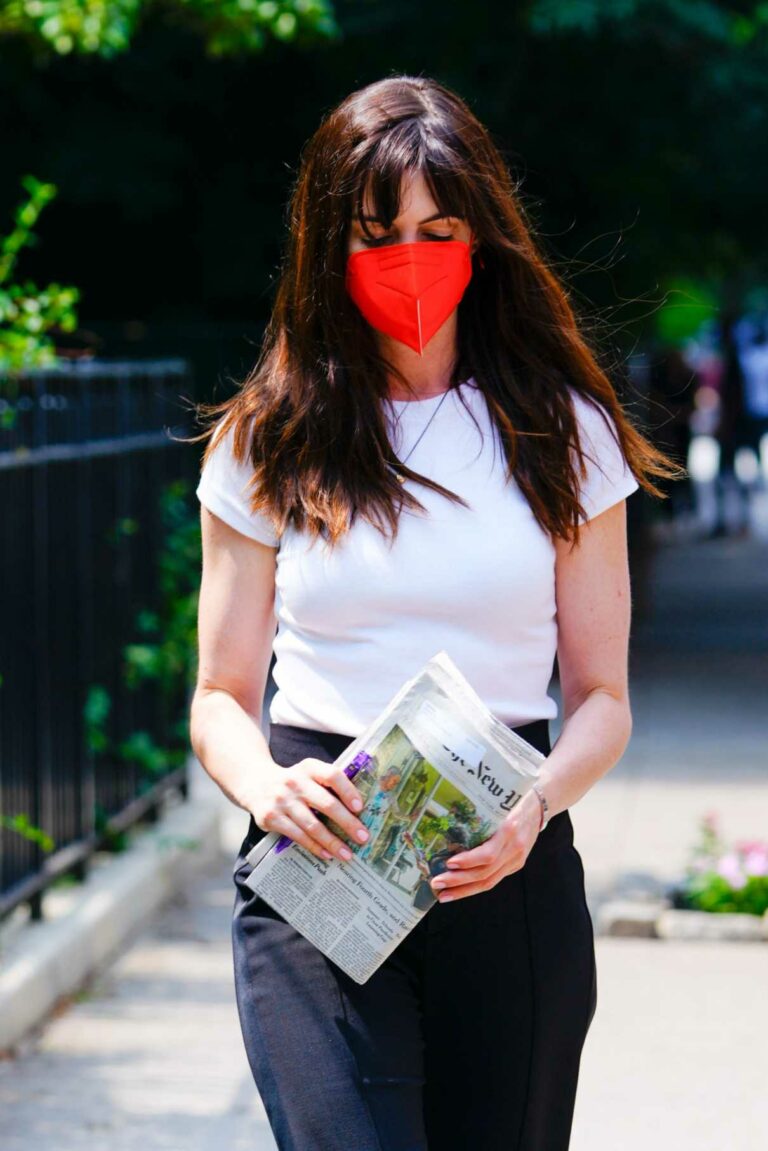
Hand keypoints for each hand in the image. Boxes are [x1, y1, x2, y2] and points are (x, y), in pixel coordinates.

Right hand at [248, 758, 370, 862]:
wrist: (256, 783)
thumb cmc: (294, 782)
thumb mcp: (308, 774)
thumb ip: (329, 784)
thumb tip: (360, 810)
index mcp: (309, 768)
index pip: (332, 775)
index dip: (348, 791)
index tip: (360, 808)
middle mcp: (295, 782)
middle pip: (326, 804)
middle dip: (348, 823)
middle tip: (363, 838)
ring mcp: (282, 800)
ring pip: (313, 825)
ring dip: (333, 842)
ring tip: (348, 854)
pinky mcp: (271, 818)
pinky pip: (298, 836)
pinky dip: (315, 847)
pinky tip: (327, 854)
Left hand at [429, 790, 541, 902]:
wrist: (541, 804)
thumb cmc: (514, 798)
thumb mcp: (498, 802)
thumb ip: (479, 813)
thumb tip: (446, 822)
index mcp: (509, 829)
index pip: (488, 854)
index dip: (468, 861)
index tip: (449, 863)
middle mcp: (515, 847)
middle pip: (486, 872)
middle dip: (459, 881)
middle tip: (437, 883)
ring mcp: (517, 859)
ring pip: (490, 881)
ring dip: (464, 890)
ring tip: (444, 894)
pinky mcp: (516, 864)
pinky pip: (494, 879)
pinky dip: (475, 886)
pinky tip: (459, 889)